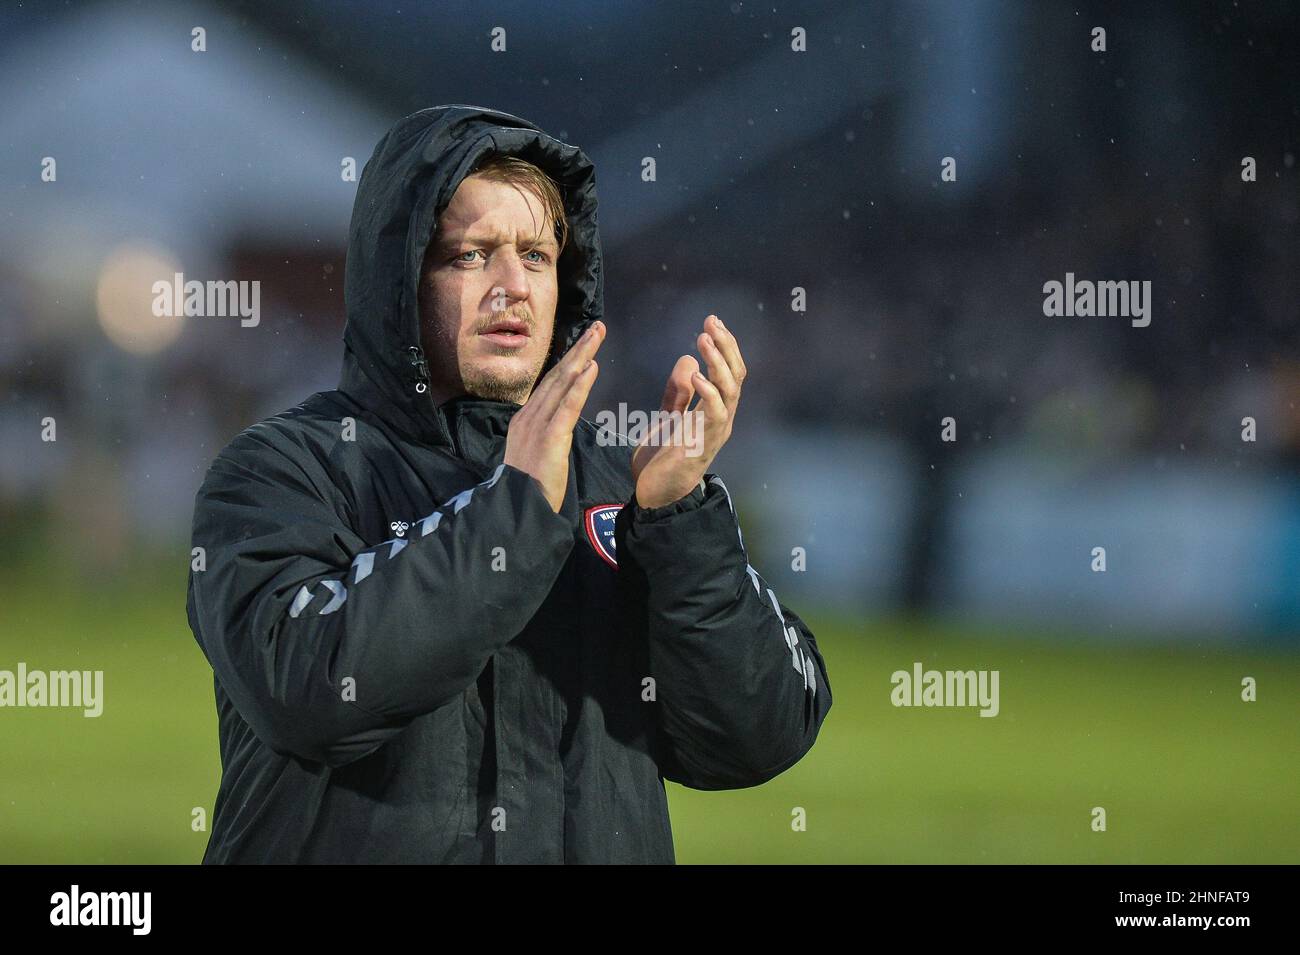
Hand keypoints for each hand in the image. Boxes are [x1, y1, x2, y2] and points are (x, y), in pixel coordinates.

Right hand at [504, 320, 604, 511]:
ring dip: (581, 357)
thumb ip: (545, 434)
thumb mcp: (534, 454)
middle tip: (597, 327)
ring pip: (562, 383)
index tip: (585, 343)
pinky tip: (591, 367)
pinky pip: (567, 406)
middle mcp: (529, 415)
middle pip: (557, 375)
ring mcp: (538, 424)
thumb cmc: (529, 488)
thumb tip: (558, 423)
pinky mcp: (549, 437)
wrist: (517, 508)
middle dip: (578, 349)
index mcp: (525, 419)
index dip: (569, 361)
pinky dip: (580, 385)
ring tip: (597, 336)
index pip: (551, 383)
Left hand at [631, 314, 744, 508]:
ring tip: (705, 339)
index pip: (727, 372)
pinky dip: (709, 393)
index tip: (711, 320)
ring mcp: (715, 432)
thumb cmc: (662, 460)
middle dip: (726, 347)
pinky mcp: (702, 444)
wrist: (654, 495)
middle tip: (712, 322)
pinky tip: (698, 376)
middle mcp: (721, 419)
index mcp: (713, 411)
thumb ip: (677, 392)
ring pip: (729, 391)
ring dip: (718, 363)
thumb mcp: (667, 416)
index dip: (723, 346)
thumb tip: (687, 359)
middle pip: (735, 376)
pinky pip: (715, 415)